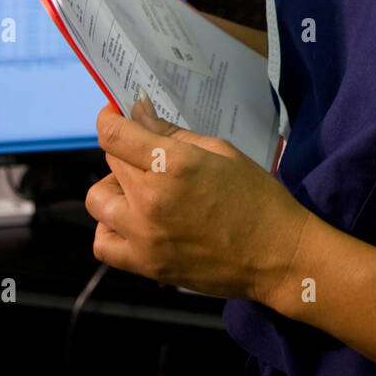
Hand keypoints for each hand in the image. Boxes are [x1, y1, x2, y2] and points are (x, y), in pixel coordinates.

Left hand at [85, 96, 310, 304]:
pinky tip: (133, 222)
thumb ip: (171, 132)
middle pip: (110, 161)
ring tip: (140, 191)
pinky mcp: (146, 265)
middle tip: (149, 154)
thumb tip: (137, 110)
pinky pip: (103, 243)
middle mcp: (150, 199)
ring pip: (99, 200)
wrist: (277, 255)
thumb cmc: (257, 197)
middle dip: (125, 150)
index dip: (110, 119)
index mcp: (172, 165)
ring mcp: (144, 236)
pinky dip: (110, 228)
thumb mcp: (220, 152)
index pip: (114, 134)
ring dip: (114, 188)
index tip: (115, 115)